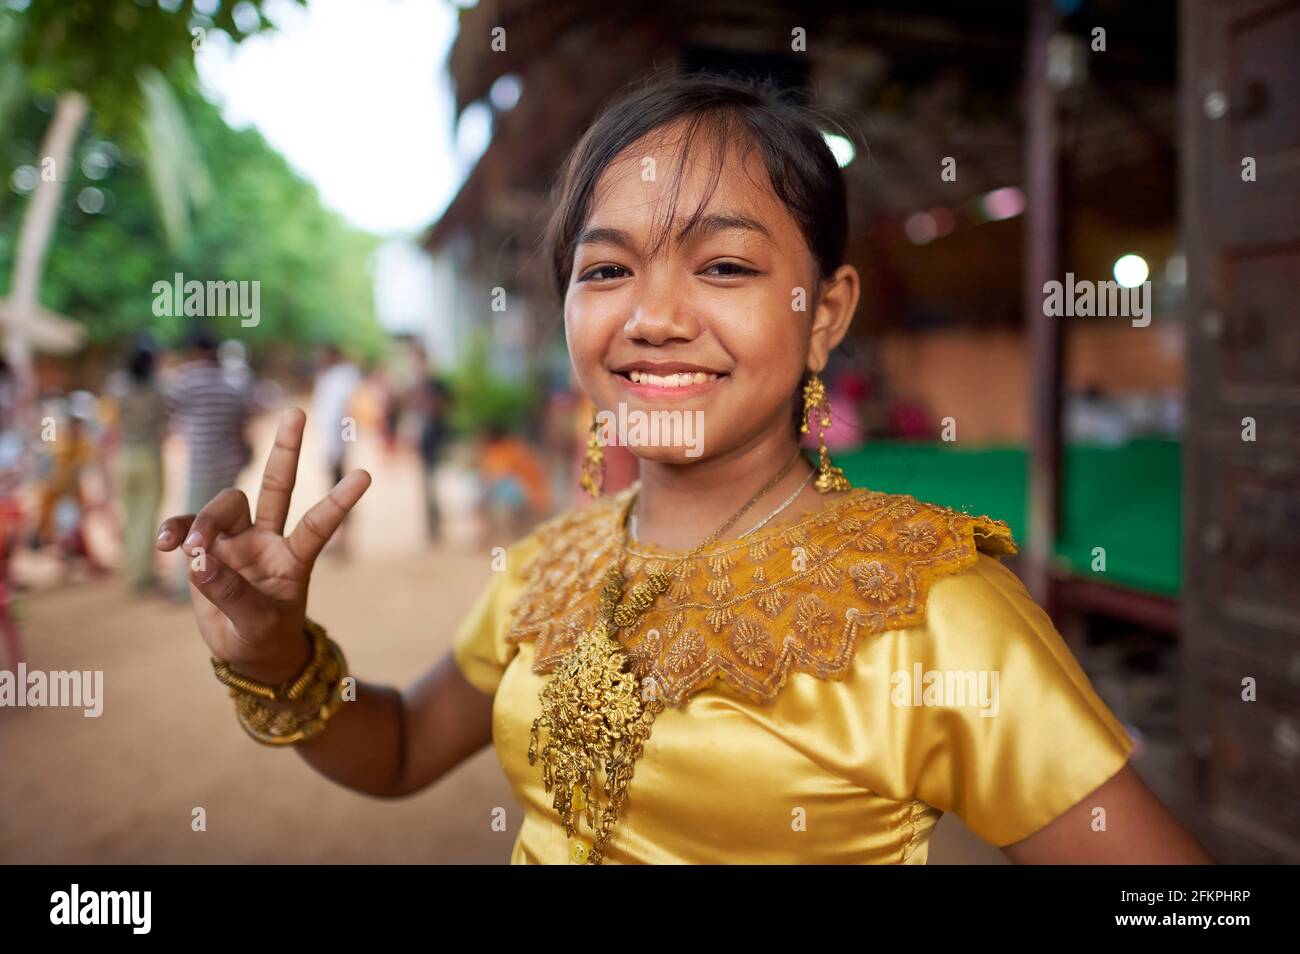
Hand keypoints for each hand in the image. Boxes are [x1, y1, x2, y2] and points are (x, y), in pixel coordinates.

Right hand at [156, 408, 370, 682]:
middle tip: (295, 413)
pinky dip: (176, 530)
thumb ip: (231, 595)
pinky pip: (188, 528)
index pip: (318, 526)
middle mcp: (269, 539)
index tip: (366, 475)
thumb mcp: (255, 625)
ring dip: (205, 521)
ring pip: (226, 505)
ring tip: (189, 550)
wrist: (246, 650)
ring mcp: (238, 540)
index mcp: (295, 558)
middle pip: (277, 487)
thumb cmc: (263, 637)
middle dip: (285, 450)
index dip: (338, 502)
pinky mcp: (208, 548)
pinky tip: (165, 545)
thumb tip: (198, 560)